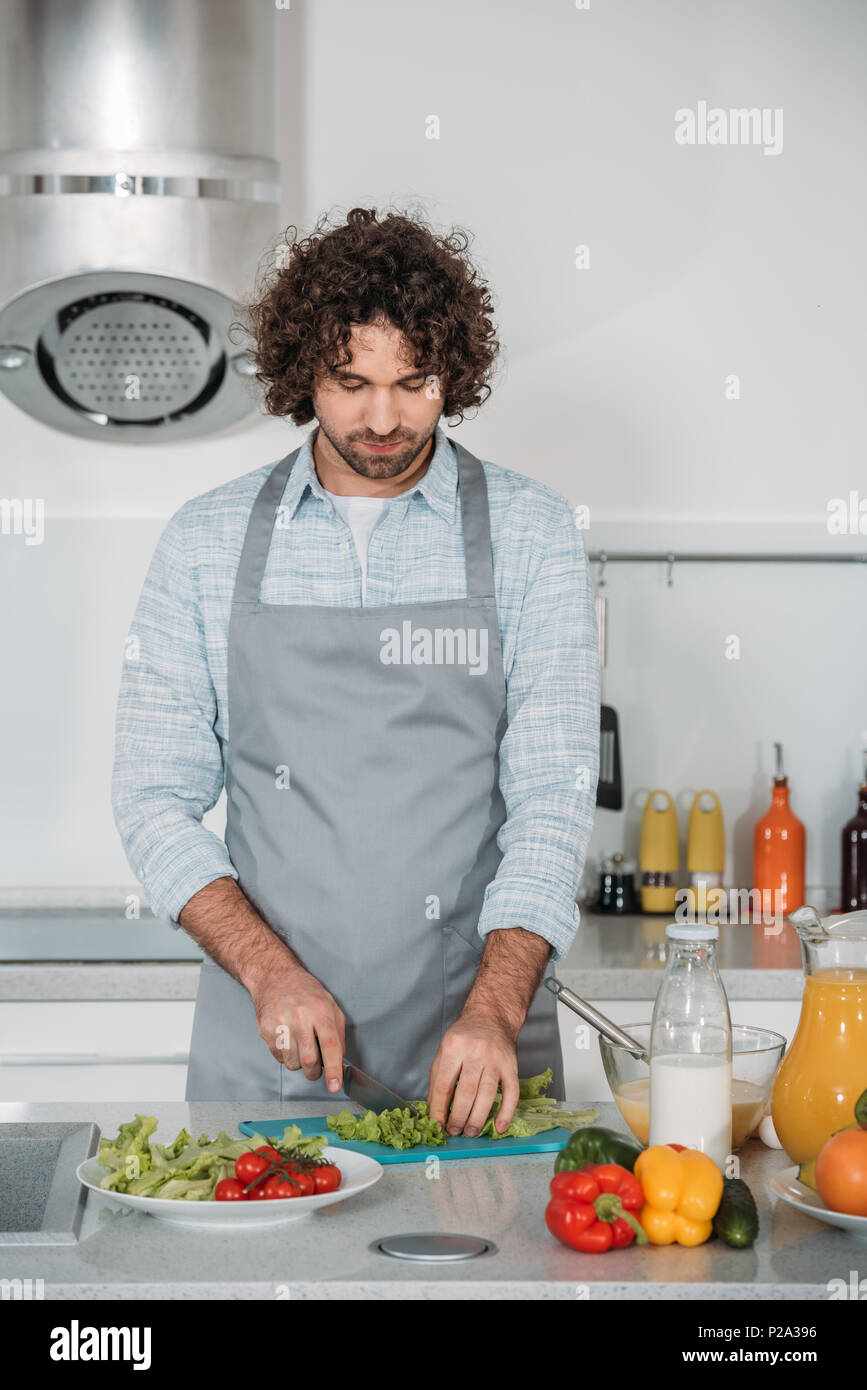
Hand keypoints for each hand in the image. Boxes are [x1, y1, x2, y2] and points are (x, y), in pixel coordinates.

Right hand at [248, 962, 345, 1091]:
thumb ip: (338, 1032)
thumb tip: (340, 1059)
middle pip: (309, 1060)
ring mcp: (281, 1024)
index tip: (334, 1086)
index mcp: (321, 1011)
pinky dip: (285, 1056)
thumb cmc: (305, 991)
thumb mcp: (330, 1005)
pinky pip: (278, 1057)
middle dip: (314, 1073)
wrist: (275, 977)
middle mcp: (300, 1018)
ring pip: (292, 1063)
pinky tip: (287, 1039)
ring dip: (298, 1063)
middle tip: (316, 1070)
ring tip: (299, 1045)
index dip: (334, 1069)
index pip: (330, 1045)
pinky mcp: (266, 1030)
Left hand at [427, 1006, 519, 1136]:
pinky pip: (511, 1092)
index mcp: (454, 1047)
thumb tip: (435, 1110)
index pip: (444, 1084)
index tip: (437, 1124)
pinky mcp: (511, 1066)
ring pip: (487, 1094)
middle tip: (454, 1131)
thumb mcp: (444, 1049)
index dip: (439, 1108)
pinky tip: (499, 1127)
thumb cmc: (465, 1034)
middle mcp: (476, 1052)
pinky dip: (506, 1112)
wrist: (492, 1015)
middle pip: (466, 1091)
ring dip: (478, 1118)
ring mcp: (496, 1059)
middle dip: (458, 1117)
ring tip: (470, 1132)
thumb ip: (437, 1078)